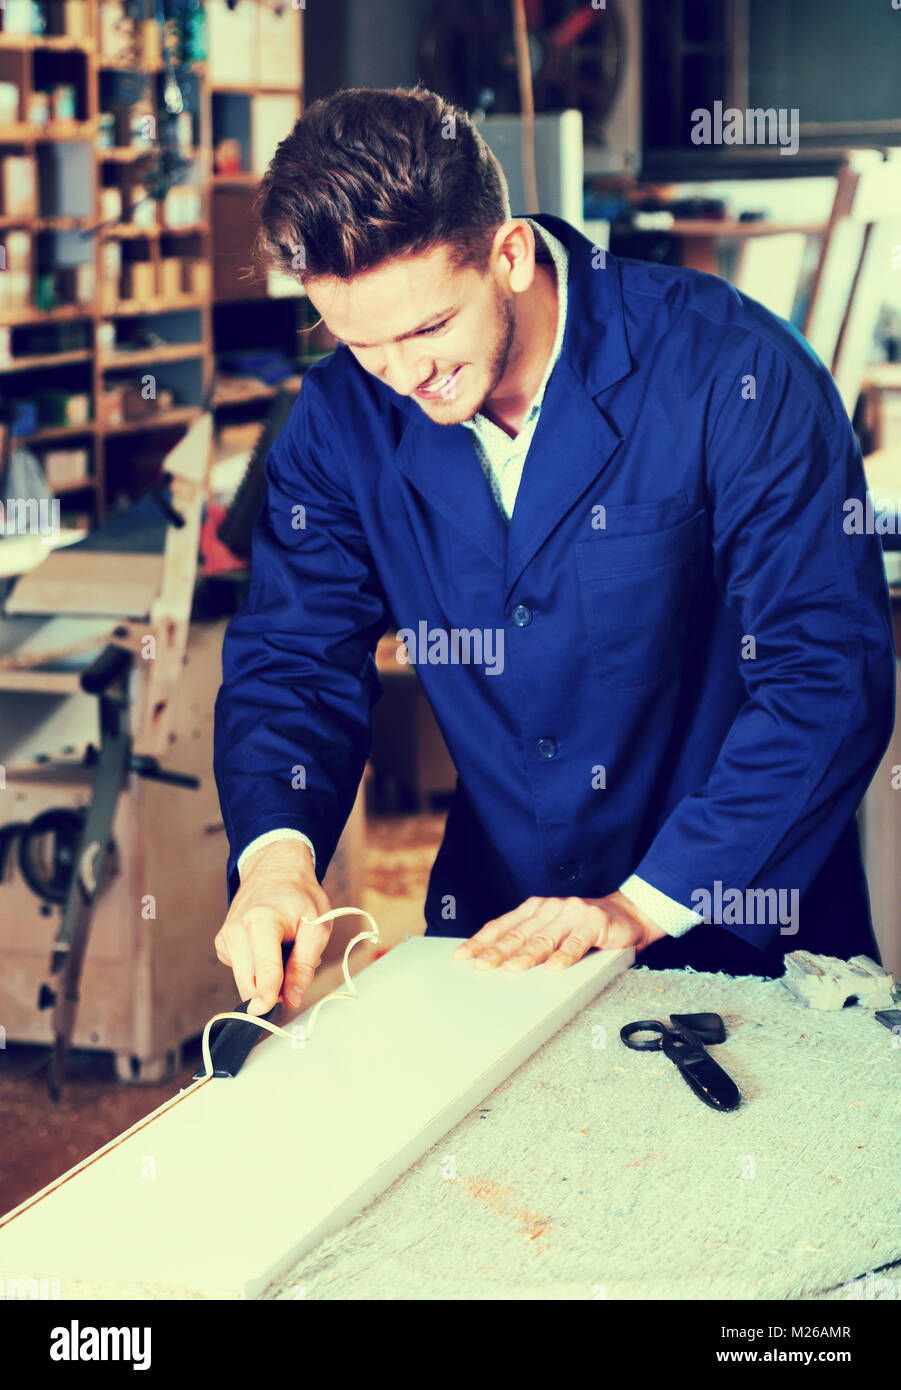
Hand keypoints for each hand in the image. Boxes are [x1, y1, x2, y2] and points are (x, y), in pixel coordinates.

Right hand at [214, 840, 331, 1014]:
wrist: (274, 871)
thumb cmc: (299, 896)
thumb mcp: (317, 927)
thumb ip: (304, 965)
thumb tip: (291, 999)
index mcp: (260, 922)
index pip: (262, 968)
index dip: (266, 994)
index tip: (264, 1012)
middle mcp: (236, 931)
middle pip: (248, 982)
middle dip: (272, 990)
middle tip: (295, 971)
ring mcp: (225, 939)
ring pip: (244, 980)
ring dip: (266, 979)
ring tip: (283, 949)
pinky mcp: (223, 945)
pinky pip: (242, 972)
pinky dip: (258, 969)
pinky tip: (268, 947)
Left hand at [452, 891, 668, 971]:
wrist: (628, 914)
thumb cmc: (585, 927)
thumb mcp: (553, 930)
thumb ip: (530, 940)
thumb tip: (498, 963)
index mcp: (536, 909)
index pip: (503, 926)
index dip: (481, 940)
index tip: (463, 956)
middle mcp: (551, 908)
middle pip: (519, 933)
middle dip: (497, 951)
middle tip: (481, 966)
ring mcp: (572, 913)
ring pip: (545, 938)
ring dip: (527, 956)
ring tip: (511, 969)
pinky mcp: (594, 922)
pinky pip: (576, 943)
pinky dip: (564, 956)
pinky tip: (554, 968)